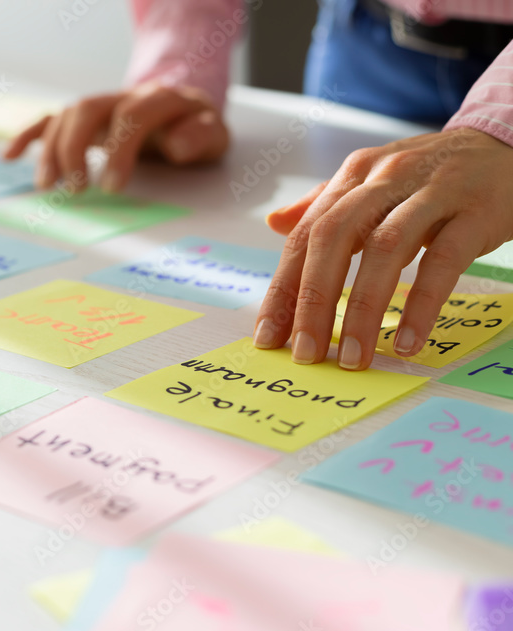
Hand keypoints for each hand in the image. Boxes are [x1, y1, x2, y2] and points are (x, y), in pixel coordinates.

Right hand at [3, 82, 228, 191]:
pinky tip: (9, 157)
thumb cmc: (196, 130)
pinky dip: (27, 136)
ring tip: (48, 186)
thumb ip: (201, 137)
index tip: (112, 189)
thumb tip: (176, 144)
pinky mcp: (83, 119)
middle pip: (87, 109)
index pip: (131, 117)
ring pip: (65, 116)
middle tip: (76, 190)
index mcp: (157, 99)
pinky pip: (49, 119)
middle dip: (75, 148)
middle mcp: (121, 97)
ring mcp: (99, 107)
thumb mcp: (215, 135)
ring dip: (51, 149)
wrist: (184, 112)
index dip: (120, 151)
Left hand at [254, 127, 512, 369]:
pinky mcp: (476, 212)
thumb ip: (325, 204)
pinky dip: (422, 303)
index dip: (283, 287)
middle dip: (314, 301)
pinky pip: (444, 261)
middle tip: (306, 352)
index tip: (269, 335)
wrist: (508, 146)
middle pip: (334, 238)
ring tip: (353, 356)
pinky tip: (408, 341)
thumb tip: (274, 223)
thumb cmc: (433, 175)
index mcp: (354, 175)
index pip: (305, 234)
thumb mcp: (375, 181)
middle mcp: (386, 177)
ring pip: (385, 250)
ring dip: (364, 309)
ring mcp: (433, 192)